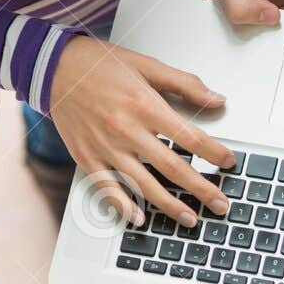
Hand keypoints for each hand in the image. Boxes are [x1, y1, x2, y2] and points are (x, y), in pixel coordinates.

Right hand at [47, 35, 234, 226]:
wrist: (55, 67)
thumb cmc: (101, 65)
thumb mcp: (147, 65)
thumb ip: (185, 84)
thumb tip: (217, 99)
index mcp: (145, 105)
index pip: (189, 137)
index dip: (213, 153)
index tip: (228, 162)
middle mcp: (126, 130)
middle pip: (172, 167)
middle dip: (201, 189)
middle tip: (221, 204)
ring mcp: (106, 147)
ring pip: (143, 185)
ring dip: (170, 205)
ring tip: (190, 218)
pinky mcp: (87, 157)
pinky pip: (107, 188)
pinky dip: (123, 206)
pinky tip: (139, 217)